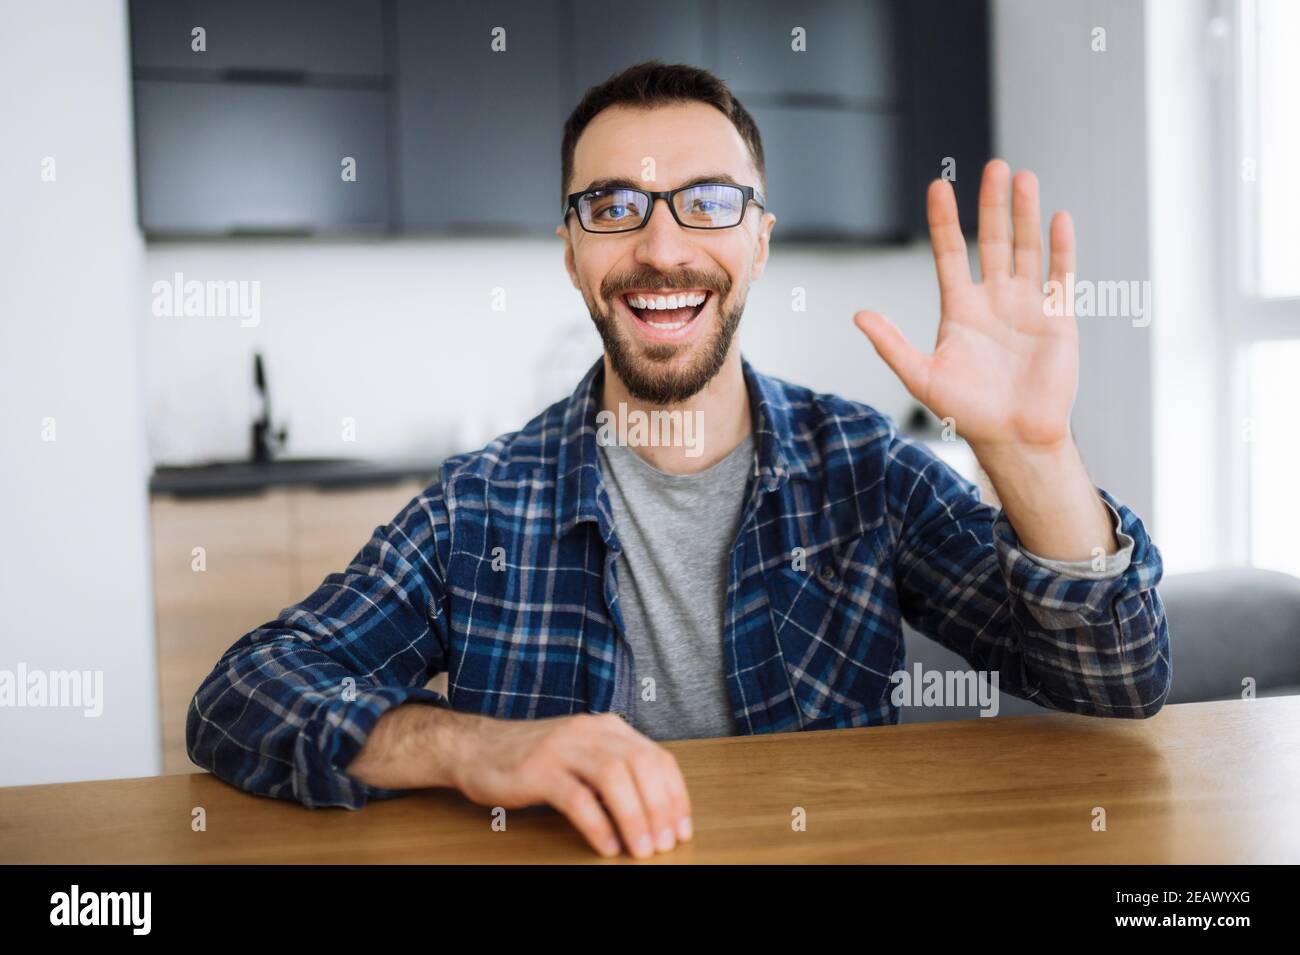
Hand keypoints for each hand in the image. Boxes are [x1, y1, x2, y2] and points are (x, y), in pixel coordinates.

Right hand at [449, 711, 692, 858]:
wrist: (476, 749)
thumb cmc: (534, 758)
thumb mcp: (584, 755)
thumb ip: (617, 770)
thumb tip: (657, 810)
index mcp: (608, 728)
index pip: (658, 757)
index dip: (676, 795)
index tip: (682, 828)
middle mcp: (590, 731)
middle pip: (642, 765)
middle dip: (661, 808)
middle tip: (666, 844)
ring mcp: (563, 748)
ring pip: (614, 777)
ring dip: (634, 817)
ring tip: (641, 849)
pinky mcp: (538, 770)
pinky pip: (577, 797)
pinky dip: (597, 824)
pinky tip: (606, 845)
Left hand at [854, 159, 1077, 452]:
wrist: (1013, 437)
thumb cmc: (966, 412)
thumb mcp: (921, 377)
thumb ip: (891, 344)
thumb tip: (859, 315)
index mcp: (960, 308)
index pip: (950, 252)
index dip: (945, 220)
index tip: (939, 185)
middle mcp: (994, 299)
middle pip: (992, 240)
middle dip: (992, 204)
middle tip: (993, 166)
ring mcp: (1027, 304)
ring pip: (1026, 248)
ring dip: (1025, 214)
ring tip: (1022, 178)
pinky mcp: (1057, 316)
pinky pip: (1060, 275)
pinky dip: (1061, 247)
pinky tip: (1058, 218)